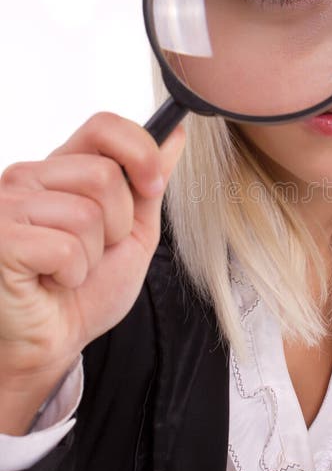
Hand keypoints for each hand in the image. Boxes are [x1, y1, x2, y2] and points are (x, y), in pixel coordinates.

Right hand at [0, 112, 184, 385]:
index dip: (139, 152)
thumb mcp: (133, 231)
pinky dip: (71, 274)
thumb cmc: (85, 291)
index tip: (152, 185)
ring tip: (68, 270)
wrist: (52, 343)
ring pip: (87, 214)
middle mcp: (27, 177)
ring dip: (92, 255)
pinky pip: (64, 247)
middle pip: (104, 175)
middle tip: (92, 251)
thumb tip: (175, 134)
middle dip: (117, 225)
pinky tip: (51, 282)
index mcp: (60, 169)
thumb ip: (148, 183)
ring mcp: (6, 205)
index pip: (103, 126)